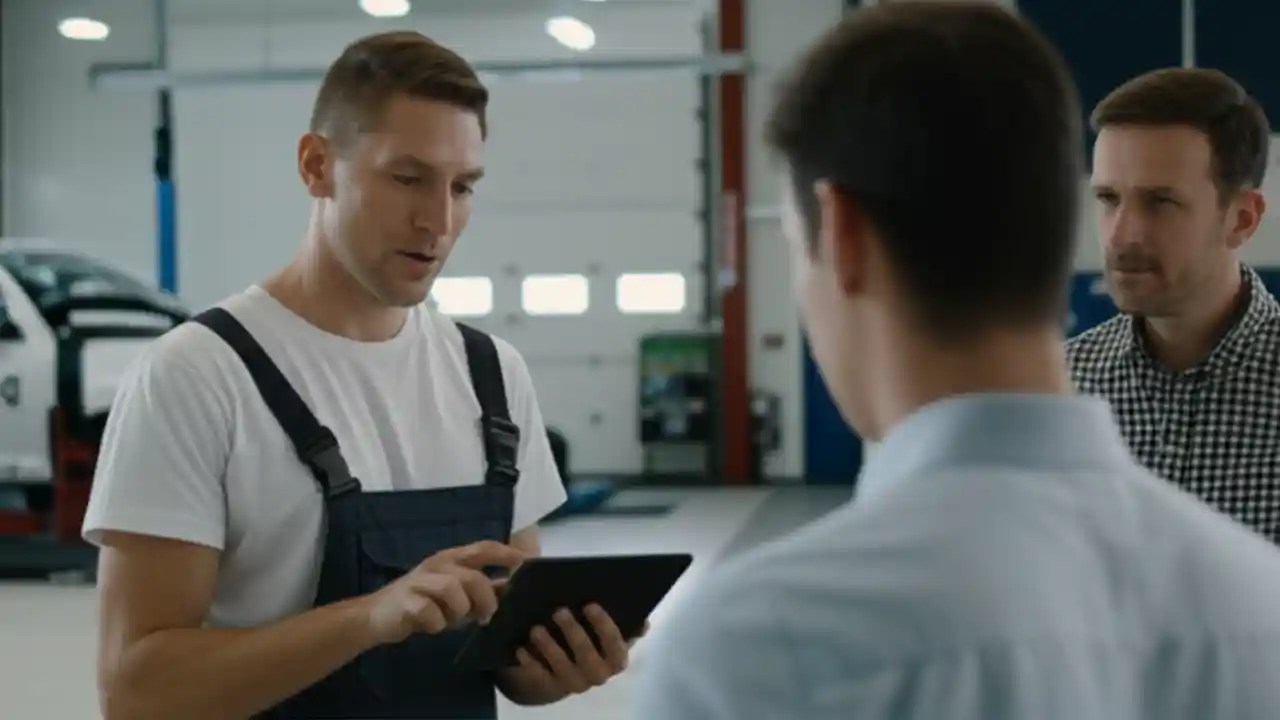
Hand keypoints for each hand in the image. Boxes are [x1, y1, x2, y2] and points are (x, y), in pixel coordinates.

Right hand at [362, 540, 527, 645]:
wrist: (376, 617)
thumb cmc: (424, 603)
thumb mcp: (457, 594)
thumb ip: (484, 588)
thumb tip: (515, 586)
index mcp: (452, 559)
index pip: (485, 548)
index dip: (508, 554)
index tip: (529, 563)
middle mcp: (438, 565)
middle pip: (473, 576)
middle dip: (486, 598)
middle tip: (487, 616)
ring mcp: (420, 581)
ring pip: (453, 592)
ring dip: (459, 611)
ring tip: (452, 621)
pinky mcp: (406, 602)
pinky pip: (430, 614)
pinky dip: (436, 624)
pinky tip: (431, 626)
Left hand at [511, 604, 648, 697]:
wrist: (568, 666)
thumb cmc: (592, 637)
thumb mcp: (605, 630)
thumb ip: (623, 622)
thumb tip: (644, 623)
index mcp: (616, 659)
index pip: (616, 644)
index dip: (604, 625)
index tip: (590, 604)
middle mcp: (598, 675)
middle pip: (587, 656)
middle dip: (573, 632)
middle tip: (559, 610)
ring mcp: (574, 683)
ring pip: (562, 667)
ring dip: (549, 647)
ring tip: (536, 628)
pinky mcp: (551, 687)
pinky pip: (539, 676)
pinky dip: (530, 662)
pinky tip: (520, 648)